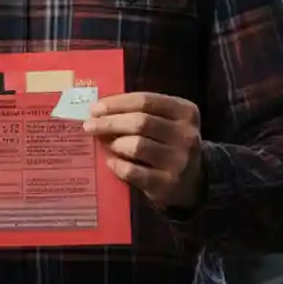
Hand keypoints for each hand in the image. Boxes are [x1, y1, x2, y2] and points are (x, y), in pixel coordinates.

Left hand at [82, 92, 203, 210]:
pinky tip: (111, 162)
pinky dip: (117, 165)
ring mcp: (178, 161)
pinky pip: (133, 172)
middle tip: (89, 125)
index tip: (95, 108)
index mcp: (185, 111)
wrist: (193, 181)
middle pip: (140, 122)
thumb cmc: (169, 144)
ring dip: (115, 144)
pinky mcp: (167, 183)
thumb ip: (140, 112)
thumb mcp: (166, 122)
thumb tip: (100, 110)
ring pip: (136, 146)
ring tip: (105, 144)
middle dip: (109, 122)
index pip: (146, 100)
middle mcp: (186, 135)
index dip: (117, 103)